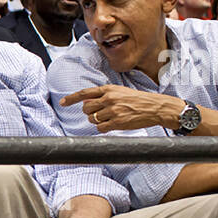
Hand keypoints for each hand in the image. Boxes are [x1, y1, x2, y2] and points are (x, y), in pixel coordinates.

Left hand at [61, 85, 177, 131]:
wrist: (154, 107)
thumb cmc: (137, 100)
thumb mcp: (120, 92)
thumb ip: (104, 95)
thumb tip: (87, 102)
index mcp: (109, 89)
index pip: (84, 93)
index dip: (71, 98)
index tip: (62, 102)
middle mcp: (109, 99)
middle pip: (85, 108)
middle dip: (88, 112)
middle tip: (99, 113)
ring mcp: (113, 111)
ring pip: (92, 119)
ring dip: (96, 121)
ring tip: (109, 118)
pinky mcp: (117, 122)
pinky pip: (100, 128)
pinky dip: (103, 128)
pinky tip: (112, 124)